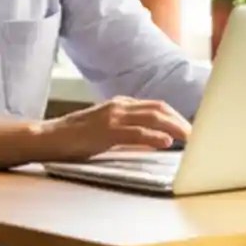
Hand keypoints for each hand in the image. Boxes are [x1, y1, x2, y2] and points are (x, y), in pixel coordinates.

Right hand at [35, 96, 190, 160]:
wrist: (48, 137)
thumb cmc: (76, 137)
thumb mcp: (106, 130)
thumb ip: (128, 131)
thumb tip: (155, 141)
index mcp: (121, 104)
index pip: (157, 105)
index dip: (176, 116)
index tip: (191, 128)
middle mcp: (120, 105)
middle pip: (160, 108)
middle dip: (181, 120)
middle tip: (198, 135)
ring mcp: (112, 116)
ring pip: (152, 116)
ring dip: (174, 127)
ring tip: (190, 138)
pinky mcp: (105, 131)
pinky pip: (135, 131)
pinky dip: (153, 136)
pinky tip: (166, 142)